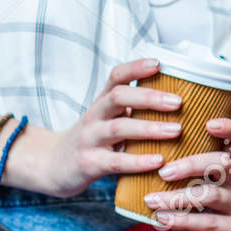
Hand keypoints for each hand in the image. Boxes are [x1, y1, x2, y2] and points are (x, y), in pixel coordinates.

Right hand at [20, 57, 180, 197]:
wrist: (53, 166)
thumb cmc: (93, 140)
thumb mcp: (108, 118)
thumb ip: (132, 108)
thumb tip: (176, 98)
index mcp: (102, 102)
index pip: (116, 76)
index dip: (136, 67)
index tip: (159, 63)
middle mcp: (94, 116)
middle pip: (118, 97)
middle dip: (150, 97)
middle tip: (178, 102)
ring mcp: (89, 139)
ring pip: (118, 128)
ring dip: (150, 128)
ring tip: (176, 130)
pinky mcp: (88, 163)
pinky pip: (115, 161)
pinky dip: (138, 161)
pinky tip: (159, 160)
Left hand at [146, 117, 230, 230]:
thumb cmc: (192, 216)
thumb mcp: (183, 189)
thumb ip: (171, 170)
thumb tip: (132, 146)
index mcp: (228, 168)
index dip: (230, 129)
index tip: (208, 123)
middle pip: (224, 163)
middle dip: (192, 164)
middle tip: (163, 171)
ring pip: (213, 193)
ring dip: (178, 196)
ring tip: (152, 199)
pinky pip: (210, 222)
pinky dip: (183, 220)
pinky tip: (162, 219)